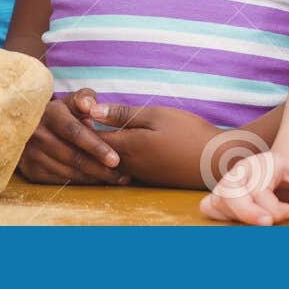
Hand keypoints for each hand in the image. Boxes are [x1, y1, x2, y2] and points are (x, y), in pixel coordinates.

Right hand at [16, 90, 131, 185]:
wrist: (31, 128)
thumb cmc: (62, 114)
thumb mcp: (71, 102)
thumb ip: (85, 98)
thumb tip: (90, 105)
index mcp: (50, 113)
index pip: (74, 132)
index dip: (96, 146)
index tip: (115, 159)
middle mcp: (37, 134)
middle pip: (73, 156)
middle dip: (99, 168)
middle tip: (121, 176)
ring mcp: (32, 154)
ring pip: (68, 172)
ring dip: (94, 178)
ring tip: (115, 179)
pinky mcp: (32, 171)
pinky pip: (60, 181)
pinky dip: (81, 182)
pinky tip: (97, 181)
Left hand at [81, 94, 229, 188]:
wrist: (217, 162)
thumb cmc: (188, 133)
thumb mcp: (156, 115)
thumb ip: (123, 114)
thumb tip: (92, 111)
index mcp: (128, 147)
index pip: (91, 137)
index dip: (79, 122)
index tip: (72, 109)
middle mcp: (128, 166)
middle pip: (96, 153)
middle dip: (83, 138)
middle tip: (74, 120)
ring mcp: (138, 175)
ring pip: (108, 162)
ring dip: (97, 148)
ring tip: (91, 130)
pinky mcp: (148, 180)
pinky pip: (121, 168)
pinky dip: (112, 157)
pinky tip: (116, 144)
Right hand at [198, 148, 288, 225]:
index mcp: (266, 164)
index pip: (260, 191)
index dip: (276, 210)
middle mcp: (242, 170)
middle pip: (229, 193)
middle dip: (248, 214)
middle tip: (268, 223)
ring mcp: (230, 181)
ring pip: (218, 201)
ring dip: (236, 218)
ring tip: (258, 221)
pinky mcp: (223, 194)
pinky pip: (209, 207)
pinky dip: (221, 218)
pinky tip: (240, 223)